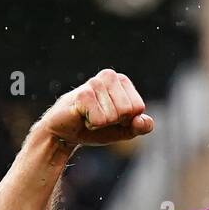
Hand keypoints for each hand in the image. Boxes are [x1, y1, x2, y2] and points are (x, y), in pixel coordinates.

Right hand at [39, 69, 153, 146]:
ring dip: (101, 123)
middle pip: (127, 111)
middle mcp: (109, 76)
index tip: (111, 117)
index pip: (138, 108)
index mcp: (122, 81)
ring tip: (89, 115)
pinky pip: (99, 120)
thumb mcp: (125, 130)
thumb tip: (141, 120)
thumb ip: (142, 127)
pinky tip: (82, 116)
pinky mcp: (82, 94)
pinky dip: (92, 125)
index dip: (126, 120)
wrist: (66, 133)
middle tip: (99, 116)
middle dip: (114, 121)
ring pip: (113, 116)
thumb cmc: (97, 127)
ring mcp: (94, 83)